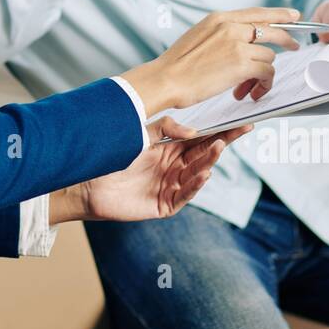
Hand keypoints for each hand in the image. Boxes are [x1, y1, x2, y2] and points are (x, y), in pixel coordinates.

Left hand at [63, 119, 252, 222]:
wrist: (86, 181)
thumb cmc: (112, 157)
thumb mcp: (139, 135)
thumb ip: (165, 129)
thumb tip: (193, 130)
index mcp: (171, 150)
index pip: (202, 139)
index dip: (222, 133)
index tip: (242, 124)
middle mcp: (174, 168)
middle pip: (204, 155)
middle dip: (222, 143)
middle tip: (239, 131)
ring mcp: (170, 187)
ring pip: (196, 174)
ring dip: (209, 161)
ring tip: (218, 147)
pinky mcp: (162, 205)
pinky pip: (183, 196)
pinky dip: (194, 185)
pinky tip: (203, 173)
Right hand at [119, 6, 302, 115]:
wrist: (166, 79)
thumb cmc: (177, 66)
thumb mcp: (199, 37)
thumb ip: (221, 34)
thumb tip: (241, 41)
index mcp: (219, 18)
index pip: (257, 12)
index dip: (279, 13)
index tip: (293, 15)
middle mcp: (230, 26)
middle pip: (272, 28)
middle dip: (286, 38)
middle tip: (293, 46)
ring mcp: (238, 44)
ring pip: (269, 56)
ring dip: (264, 73)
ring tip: (250, 88)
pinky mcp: (242, 64)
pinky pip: (267, 72)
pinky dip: (264, 84)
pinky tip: (252, 92)